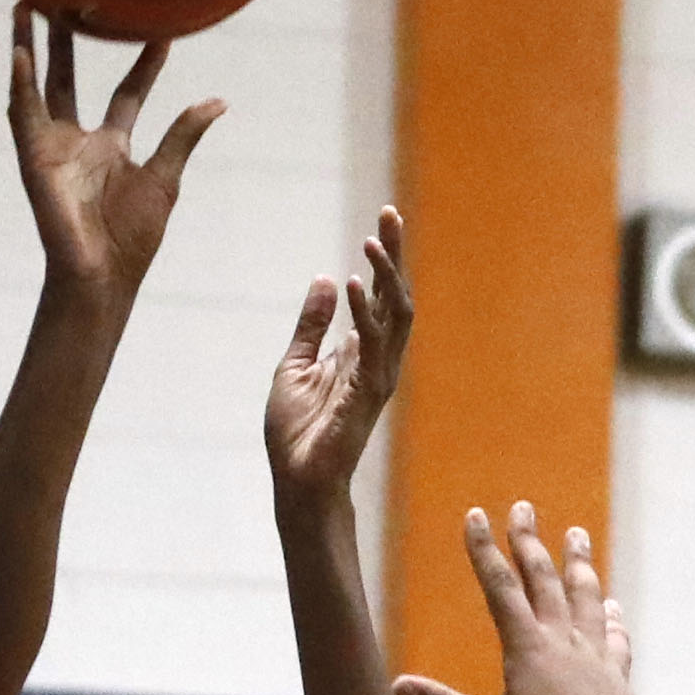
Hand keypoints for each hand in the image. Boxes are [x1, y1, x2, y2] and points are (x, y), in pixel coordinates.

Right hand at [9, 8, 221, 299]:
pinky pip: (23, 112)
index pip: (128, 93)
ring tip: (28, 2)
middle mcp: (79, 141)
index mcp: (113, 146)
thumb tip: (218, 101)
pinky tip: (19, 51)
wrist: (101, 274)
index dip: (144, 63)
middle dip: (71, 41)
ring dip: (31, 47)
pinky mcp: (34, 156)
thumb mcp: (165, 177)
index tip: (160, 30)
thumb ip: (184, 135)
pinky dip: (20, 82)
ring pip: (39, 85)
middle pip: (73, 78)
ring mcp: (53, 146)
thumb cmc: (132, 237)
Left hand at [266, 208, 411, 503]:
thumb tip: (326, 279)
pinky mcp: (365, 395)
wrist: (298, 481)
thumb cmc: (298, 432)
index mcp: (363, 352)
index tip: (384, 218)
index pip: (383, 295)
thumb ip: (312, 325)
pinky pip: (373, 346)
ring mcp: (376, 377)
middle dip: (395, 255)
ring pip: (396, 317)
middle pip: (398, 297)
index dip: (386, 257)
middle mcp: (378, 360)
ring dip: (386, 277)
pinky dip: (366, 314)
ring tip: (372, 242)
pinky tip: (355, 284)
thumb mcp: (295, 364)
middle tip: (390, 213)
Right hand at [394, 506, 647, 694]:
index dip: (484, 549)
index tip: (475, 514)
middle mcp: (563, 642)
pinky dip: (611, 617)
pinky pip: (614, 636)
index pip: (499, 588)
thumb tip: (397, 686)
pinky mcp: (617, 677)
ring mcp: (595, 656)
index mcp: (528, 649)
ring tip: (576, 535)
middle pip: (544, 580)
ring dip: (578, 564)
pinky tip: (612, 606)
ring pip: (586, 597)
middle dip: (529, 541)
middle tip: (523, 507)